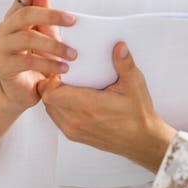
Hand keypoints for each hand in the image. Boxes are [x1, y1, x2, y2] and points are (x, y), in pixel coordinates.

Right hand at [0, 0, 77, 112]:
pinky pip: (27, 62)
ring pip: (27, 38)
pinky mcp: (4, 67)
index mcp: (15, 19)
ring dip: (53, 45)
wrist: (20, 93)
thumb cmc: (35, 63)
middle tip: (73, 20)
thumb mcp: (44, 40)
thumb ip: (44, 21)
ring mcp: (2, 48)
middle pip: (25, 14)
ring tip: (73, 54)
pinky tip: (63, 69)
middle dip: (51, 15)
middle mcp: (4, 30)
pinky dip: (48, 64)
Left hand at [37, 41, 174, 165]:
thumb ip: (125, 64)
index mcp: (89, 107)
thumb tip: (119, 46)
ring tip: (69, 84)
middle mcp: (77, 121)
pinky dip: (58, 105)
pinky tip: (72, 97)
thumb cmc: (138, 113)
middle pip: (47, 98)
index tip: (65, 70)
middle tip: (65, 74)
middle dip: (52, 83)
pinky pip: (55, 117)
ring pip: (49, 108)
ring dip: (54, 95)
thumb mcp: (135, 85)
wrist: (140, 141)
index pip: (51, 93)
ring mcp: (73, 130)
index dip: (52, 78)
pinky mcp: (74, 135)